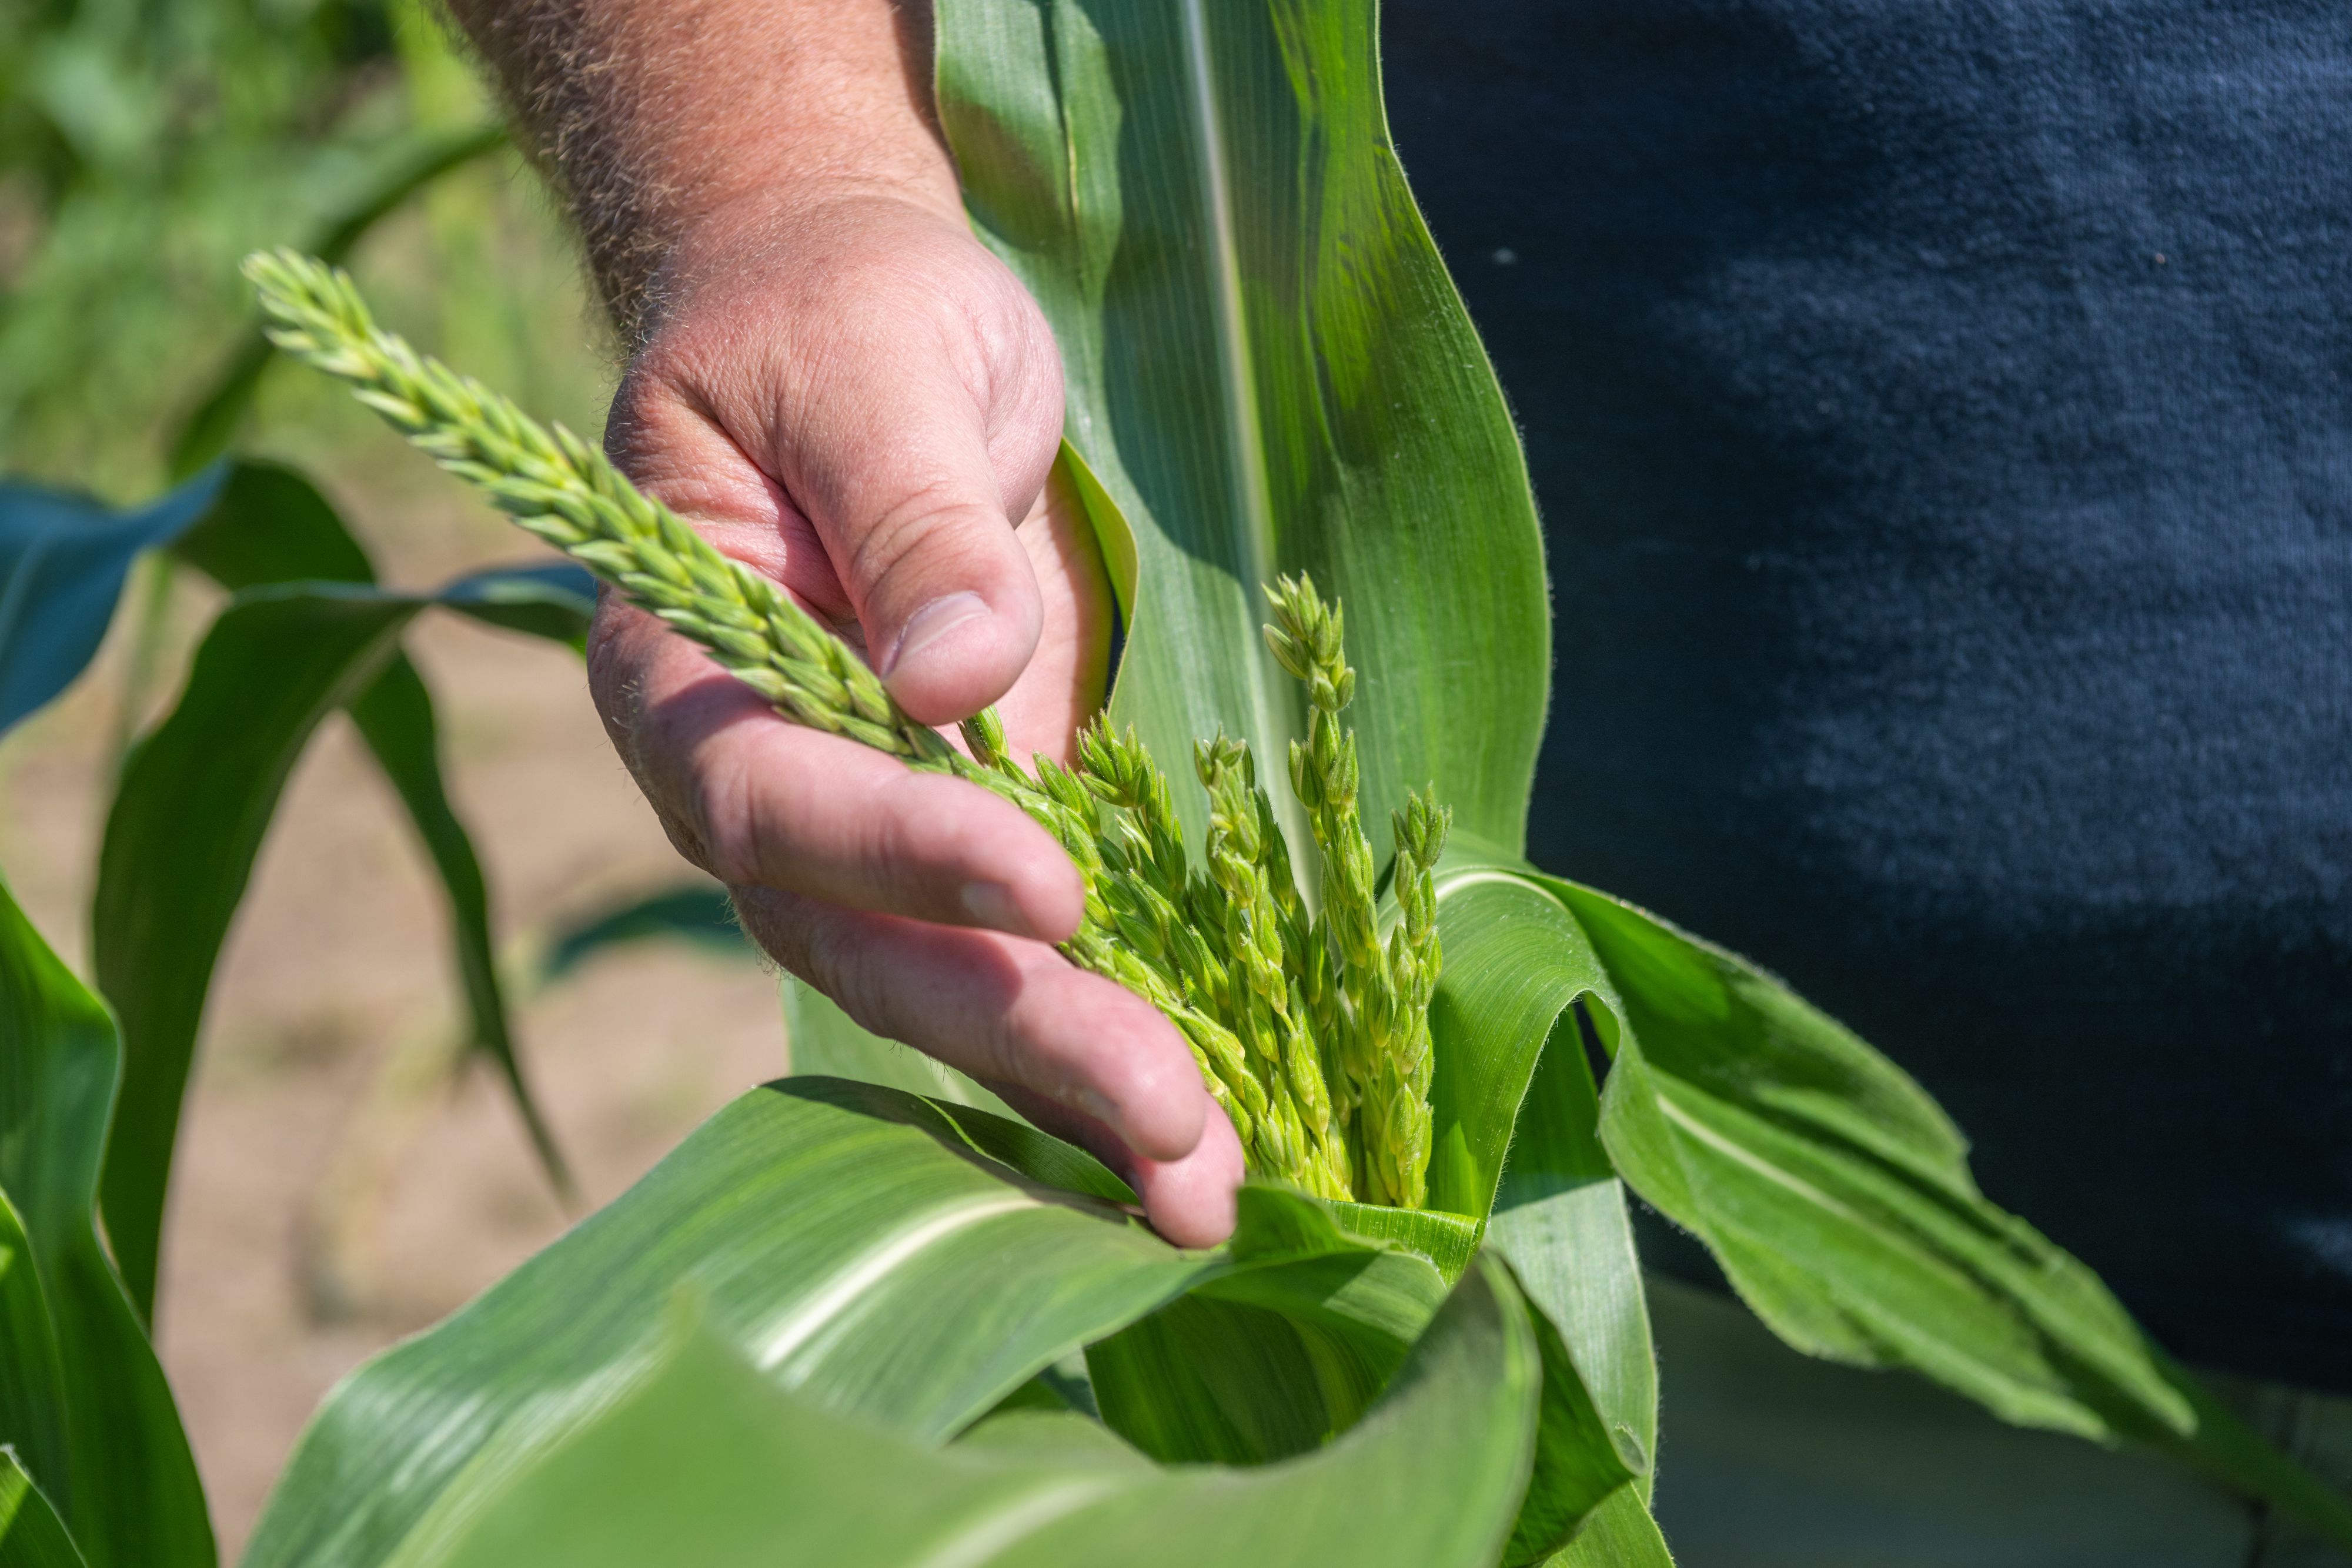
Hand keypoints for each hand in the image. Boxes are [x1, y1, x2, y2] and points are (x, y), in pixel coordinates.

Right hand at [587, 190, 1242, 1244]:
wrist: (859, 322)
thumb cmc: (839, 311)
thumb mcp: (875, 364)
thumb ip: (907, 515)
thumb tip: (956, 681)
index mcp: (678, 669)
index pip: (769, 798)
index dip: (903, 853)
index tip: (1050, 886)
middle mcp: (752, 782)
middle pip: (861, 945)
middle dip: (1016, 1034)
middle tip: (1172, 1126)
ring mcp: (859, 825)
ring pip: (941, 985)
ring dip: (1071, 1089)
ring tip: (1206, 1192)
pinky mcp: (961, 831)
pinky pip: (1018, 954)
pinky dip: (1102, 1035)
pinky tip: (1196, 1126)